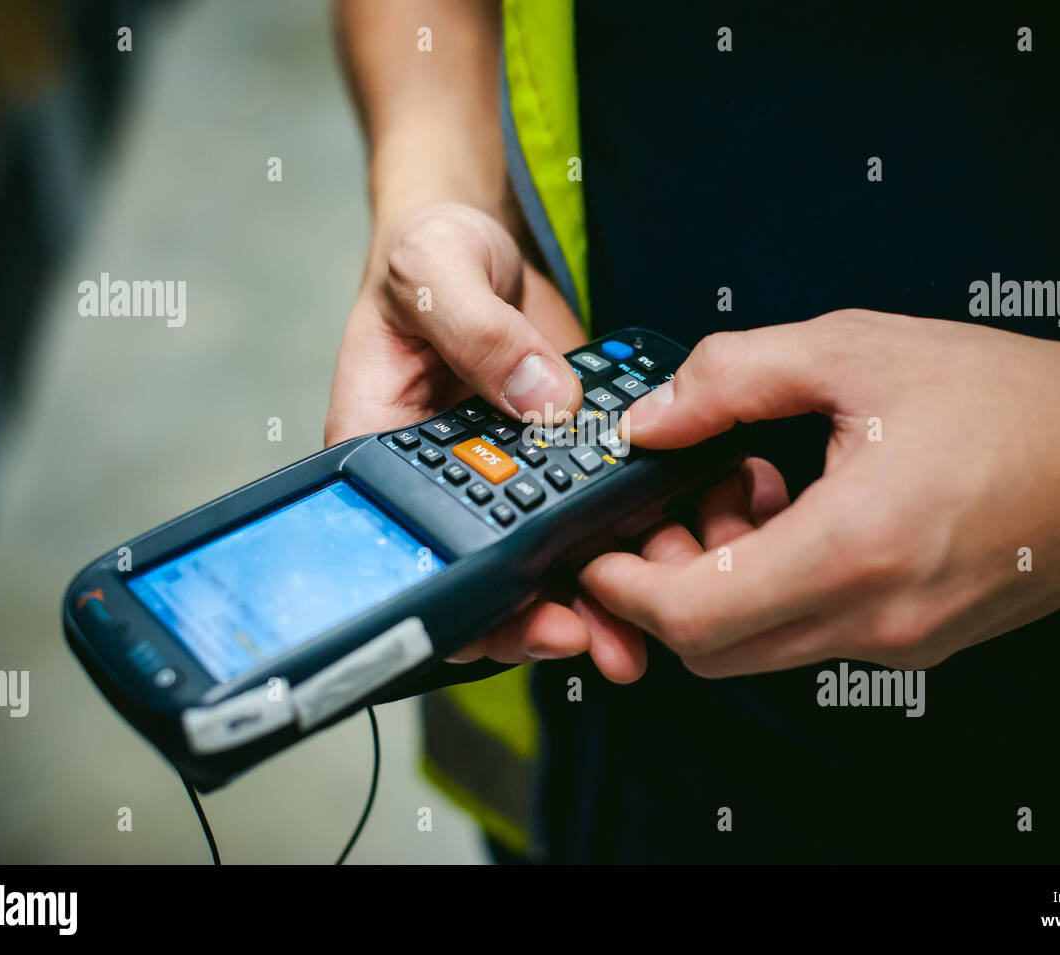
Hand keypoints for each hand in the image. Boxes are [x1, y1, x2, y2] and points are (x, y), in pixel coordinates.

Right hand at [325, 201, 646, 680]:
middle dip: (550, 615)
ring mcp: (505, 472)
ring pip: (548, 554)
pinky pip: (592, 505)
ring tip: (650, 606)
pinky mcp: (555, 455)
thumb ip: (483, 335)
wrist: (477, 238)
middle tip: (606, 636)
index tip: (531, 619)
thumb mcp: (438, 275)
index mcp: (387, 449)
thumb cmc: (429, 253)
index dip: (473, 604)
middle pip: (489, 575)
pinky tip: (672, 534)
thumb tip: (542, 400)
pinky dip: (631, 528)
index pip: (420, 553)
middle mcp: (446, 477)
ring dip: (600, 588)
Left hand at [579, 309, 1059, 676]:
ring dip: (722, 585)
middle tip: (676, 509)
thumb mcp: (856, 350)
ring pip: (759, 647)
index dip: (623, 586)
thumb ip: (733, 377)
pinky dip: (775, 589)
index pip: (692, 615)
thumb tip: (651, 416)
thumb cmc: (1014, 400)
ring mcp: (899, 642)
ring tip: (749, 492)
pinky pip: (811, 635)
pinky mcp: (917, 642)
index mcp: (852, 547)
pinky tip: (797, 514)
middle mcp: (874, 617)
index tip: (598, 549)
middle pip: (712, 649)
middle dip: (665, 586)